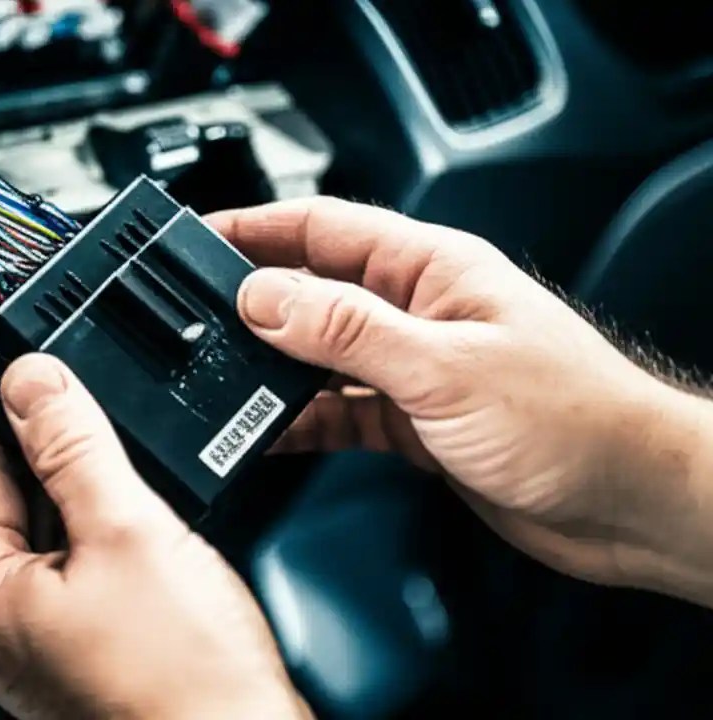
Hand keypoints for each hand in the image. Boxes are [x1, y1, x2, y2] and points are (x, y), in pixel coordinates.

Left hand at [0, 354, 309, 719]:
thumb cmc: (185, 683)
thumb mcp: (127, 531)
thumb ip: (74, 446)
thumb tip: (31, 381)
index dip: (11, 415)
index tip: (43, 374)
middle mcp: (1, 628)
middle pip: (15, 503)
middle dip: (59, 455)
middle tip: (106, 417)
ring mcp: (43, 644)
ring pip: (54, 535)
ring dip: (91, 496)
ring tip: (140, 476)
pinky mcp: (85, 653)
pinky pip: (84, 571)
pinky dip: (111, 539)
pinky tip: (150, 527)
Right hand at [208, 198, 712, 605]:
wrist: (628, 502)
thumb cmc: (575, 419)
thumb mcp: (443, 366)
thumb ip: (346, 330)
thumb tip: (264, 297)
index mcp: (431, 269)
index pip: (323, 227)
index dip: (256, 227)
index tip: (198, 238)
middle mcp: (416, 311)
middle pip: (313, 291)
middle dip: (252, 302)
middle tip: (193, 317)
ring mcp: (412, 368)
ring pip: (319, 358)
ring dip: (271, 370)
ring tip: (220, 380)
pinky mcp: (413, 422)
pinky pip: (337, 413)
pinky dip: (299, 422)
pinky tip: (266, 433)